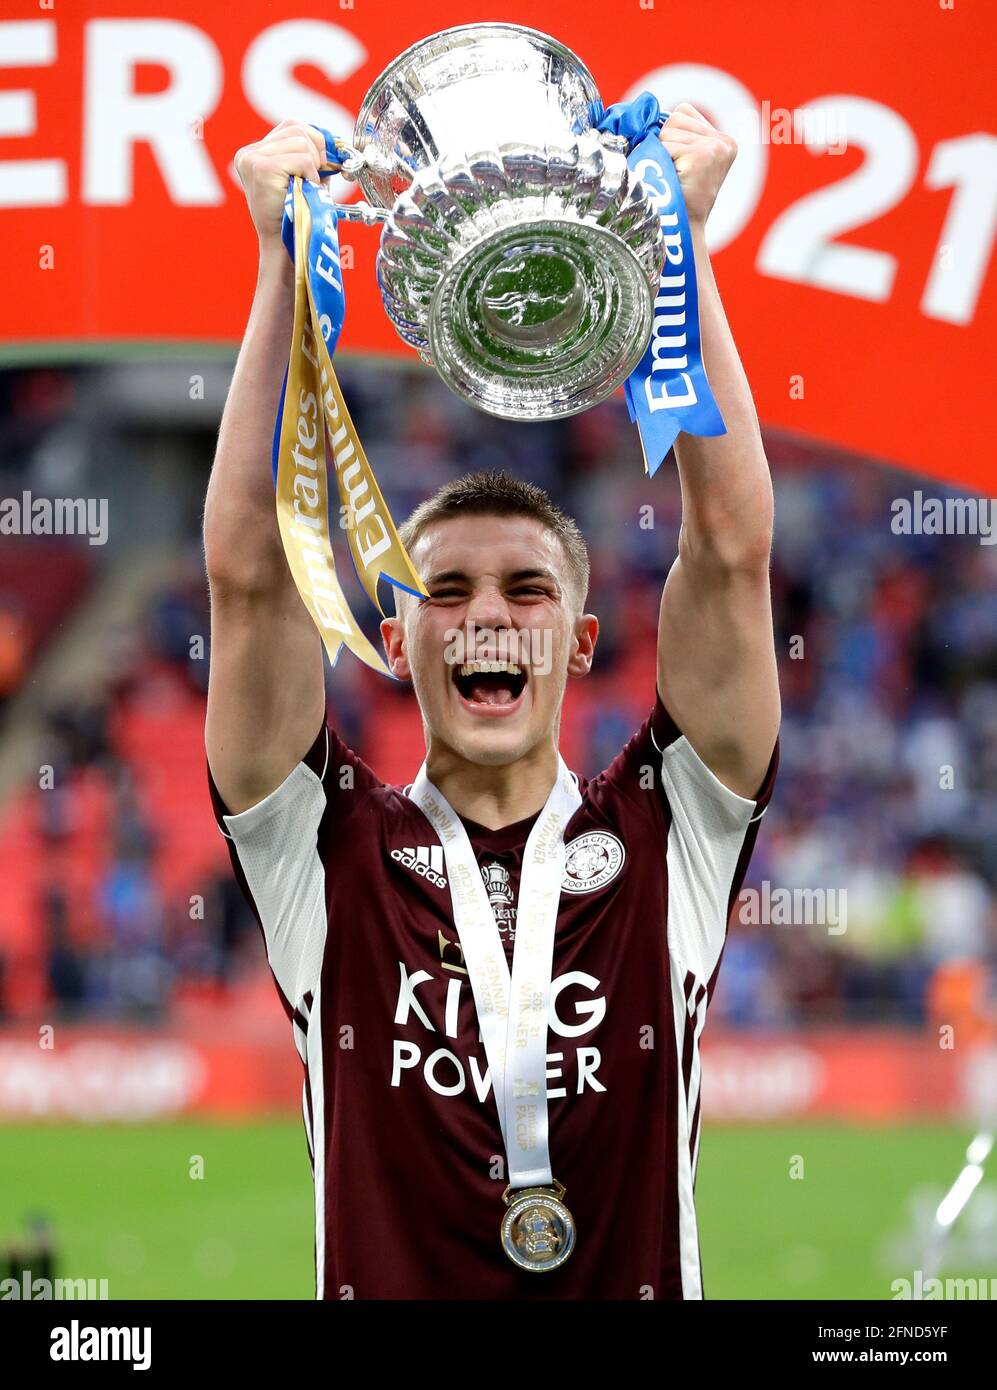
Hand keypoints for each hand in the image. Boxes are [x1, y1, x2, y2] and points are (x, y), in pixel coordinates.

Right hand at [234, 119, 329, 248]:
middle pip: (296, 128)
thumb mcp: (304, 178)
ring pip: (301, 141)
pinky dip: (310, 175)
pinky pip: (301, 158)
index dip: (315, 141)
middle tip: (316, 179)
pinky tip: (302, 190)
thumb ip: (313, 156)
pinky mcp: (261, 168)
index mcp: (254, 152)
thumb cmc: (297, 214)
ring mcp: (252, 159)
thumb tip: (336, 142)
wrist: (286, 246)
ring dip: (313, 167)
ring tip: (306, 187)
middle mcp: (248, 152)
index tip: (325, 164)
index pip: (291, 126)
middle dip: (316, 152)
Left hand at [658, 102, 736, 226]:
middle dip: (665, 144)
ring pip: (667, 130)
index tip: (676, 163)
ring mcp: (715, 148)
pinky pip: (664, 146)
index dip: (671, 136)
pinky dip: (660, 163)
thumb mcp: (686, 161)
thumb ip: (678, 136)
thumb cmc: (678, 199)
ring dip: (662, 155)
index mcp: (724, 141)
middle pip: (675, 118)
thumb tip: (642, 115)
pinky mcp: (703, 155)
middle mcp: (724, 142)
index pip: (683, 112)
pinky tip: (672, 180)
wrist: (683, 230)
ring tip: (674, 177)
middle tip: (673, 173)